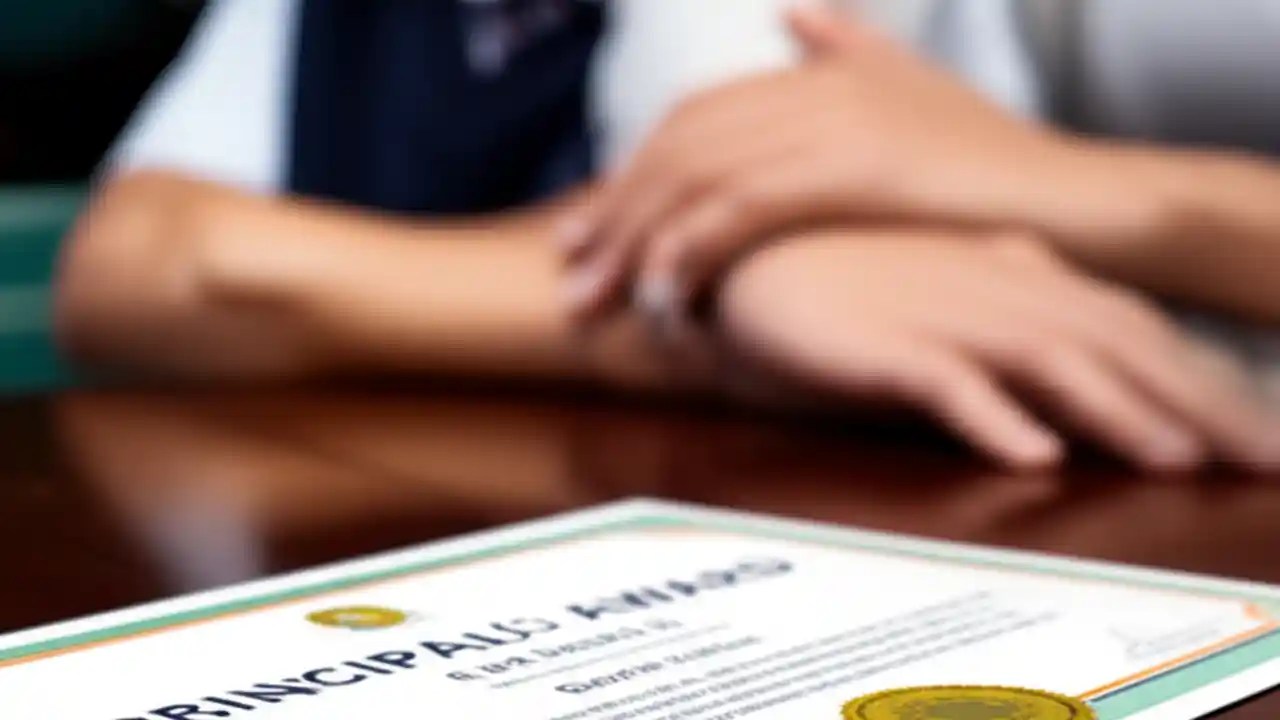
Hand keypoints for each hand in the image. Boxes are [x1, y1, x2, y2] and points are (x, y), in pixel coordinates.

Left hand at [562, 5, 1067, 322]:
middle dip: (613, 214)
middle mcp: (813, 87)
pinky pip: (744, 209)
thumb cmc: (992, 165)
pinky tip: (662, 298)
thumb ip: (847, 47)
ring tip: (593, 304)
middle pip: (679, 149)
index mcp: (814, 73)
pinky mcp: (857, 169)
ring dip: (634, 245)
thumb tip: (795, 13)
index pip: (692, 120)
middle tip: (565, 272)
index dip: (631, 172)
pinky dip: (691, 252)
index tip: (587, 228)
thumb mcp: (914, 91)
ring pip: (698, 180)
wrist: (1079, 198)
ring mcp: (835, 123)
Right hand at [715, 229, 1279, 471]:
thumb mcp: (942, 299)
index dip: (1197, 378)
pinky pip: (943, 381)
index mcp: (1012, 273)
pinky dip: (991, 416)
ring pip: (1047, 360)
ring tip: (1172, 459)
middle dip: (1192, 402)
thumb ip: (1009, 325)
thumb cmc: (845, 288)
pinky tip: (1032, 455)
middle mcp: (990, 287)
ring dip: (1115, 411)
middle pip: (1112, 343)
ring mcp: (935, 313)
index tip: (1248, 431)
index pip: (1127, 324)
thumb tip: (1074, 389)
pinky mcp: (876, 346)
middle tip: (1255, 458)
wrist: (743, 268)